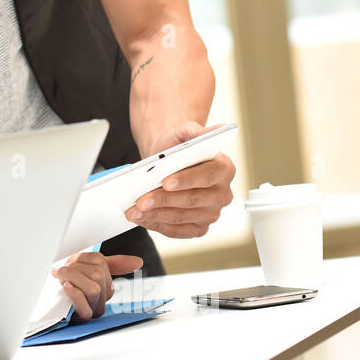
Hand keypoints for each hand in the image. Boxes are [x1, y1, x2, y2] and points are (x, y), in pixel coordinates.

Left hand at [53, 252, 144, 318]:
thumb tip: (138, 262)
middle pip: (98, 276)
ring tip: (60, 277)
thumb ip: (112, 264)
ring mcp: (93, 309)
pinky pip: (84, 307)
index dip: (82, 258)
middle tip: (62, 270)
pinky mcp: (81, 319)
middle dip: (75, 268)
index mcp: (106, 284)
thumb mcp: (87, 269)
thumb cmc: (69, 283)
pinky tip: (66, 286)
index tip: (70, 261)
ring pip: (93, 289)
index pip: (100, 263)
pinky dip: (75, 294)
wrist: (47, 299)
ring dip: (72, 278)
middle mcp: (102, 298)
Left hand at [129, 121, 235, 237]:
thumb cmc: (177, 145)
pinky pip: (178, 231)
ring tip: (134, 210)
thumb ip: (198, 131)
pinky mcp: (199, 227)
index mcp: (225, 168)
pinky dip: (157, 225)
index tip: (165, 182)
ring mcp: (211, 213)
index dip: (186, 180)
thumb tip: (217, 129)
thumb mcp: (185, 131)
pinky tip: (141, 218)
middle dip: (163, 200)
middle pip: (192, 200)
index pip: (207, 176)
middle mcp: (222, 194)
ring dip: (156, 215)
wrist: (166, 159)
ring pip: (182, 217)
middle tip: (140, 200)